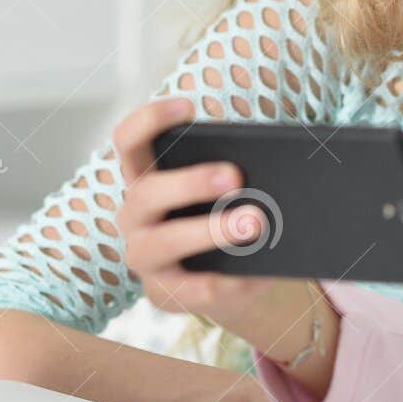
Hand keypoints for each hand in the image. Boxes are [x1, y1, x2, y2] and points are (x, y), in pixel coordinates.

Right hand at [112, 96, 283, 326]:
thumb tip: (274, 169)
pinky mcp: (162, 294)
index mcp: (145, 178)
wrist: (230, 279)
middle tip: (236, 177)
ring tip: (255, 223)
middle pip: (146, 192)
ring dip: (210, 231)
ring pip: (163, 242)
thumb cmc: (226, 216)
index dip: (150, 120)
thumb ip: (233, 174)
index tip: (188, 107)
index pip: (128, 141)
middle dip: (190, 182)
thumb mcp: (226, 192)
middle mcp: (134, 216)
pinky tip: (256, 275)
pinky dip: (227, 282)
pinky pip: (190, 291)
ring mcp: (143, 256)